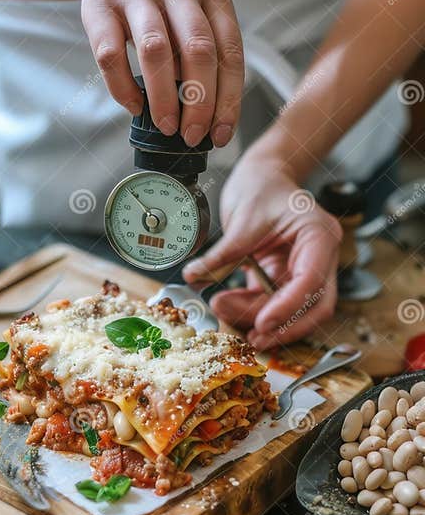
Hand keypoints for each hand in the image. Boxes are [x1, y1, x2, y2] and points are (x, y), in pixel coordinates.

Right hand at [78, 0, 242, 147]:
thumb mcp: (191, 12)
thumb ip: (204, 51)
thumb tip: (209, 113)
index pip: (230, 50)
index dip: (228, 99)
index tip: (220, 133)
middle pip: (198, 50)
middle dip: (199, 103)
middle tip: (191, 135)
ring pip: (156, 52)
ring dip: (163, 99)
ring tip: (166, 126)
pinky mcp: (100, 6)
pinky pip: (112, 56)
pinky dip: (124, 89)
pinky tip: (133, 105)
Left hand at [182, 153, 342, 348]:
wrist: (262, 176)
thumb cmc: (262, 186)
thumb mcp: (243, 218)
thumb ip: (222, 252)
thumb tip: (195, 276)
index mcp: (319, 236)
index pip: (311, 282)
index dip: (287, 308)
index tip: (262, 324)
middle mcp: (318, 257)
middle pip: (314, 307)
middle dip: (284, 327)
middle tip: (253, 339)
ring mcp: (303, 270)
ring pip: (293, 311)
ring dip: (260, 318)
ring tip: (223, 308)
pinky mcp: (284, 278)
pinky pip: (272, 304)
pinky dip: (251, 309)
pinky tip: (228, 305)